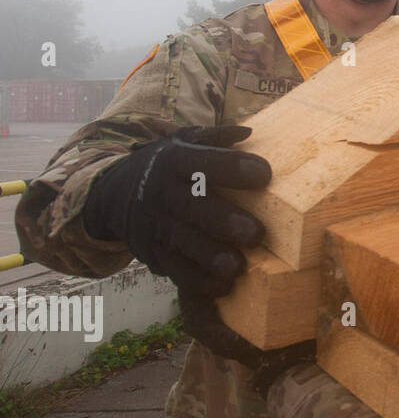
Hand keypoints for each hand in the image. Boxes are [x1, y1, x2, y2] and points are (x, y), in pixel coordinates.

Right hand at [83, 124, 270, 296]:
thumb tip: (247, 133)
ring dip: (211, 257)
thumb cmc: (167, 166)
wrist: (114, 192)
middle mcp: (161, 192)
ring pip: (182, 242)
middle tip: (256, 233)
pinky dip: (198, 280)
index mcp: (173, 160)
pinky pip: (174, 269)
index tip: (264, 174)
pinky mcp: (152, 253)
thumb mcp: (183, 142)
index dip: (231, 167)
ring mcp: (153, 225)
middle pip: (191, 207)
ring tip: (238, 266)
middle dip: (223, 221)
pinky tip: (223, 285)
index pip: (201, 162)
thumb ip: (214, 137)